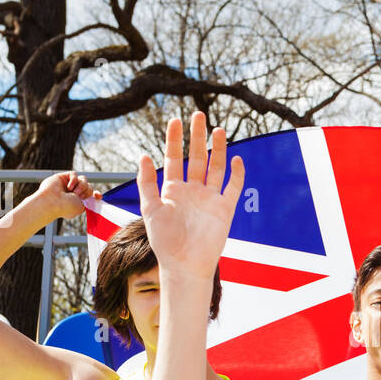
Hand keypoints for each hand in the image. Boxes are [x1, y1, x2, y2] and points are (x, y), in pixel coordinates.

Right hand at [31, 172, 98, 219]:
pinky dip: (74, 180)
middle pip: (89, 186)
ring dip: (82, 185)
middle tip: (79, 196)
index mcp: (78, 201)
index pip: (90, 195)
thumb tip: (94, 196)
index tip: (98, 196)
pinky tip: (69, 187)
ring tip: (74, 192)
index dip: (96, 194)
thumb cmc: (65, 207)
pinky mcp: (62, 177)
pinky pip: (74, 174)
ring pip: (83, 179)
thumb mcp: (81, 207)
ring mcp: (68, 184)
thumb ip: (88, 201)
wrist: (52, 203)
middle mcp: (73, 192)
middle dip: (87, 191)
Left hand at [136, 112, 244, 278]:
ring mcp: (209, 198)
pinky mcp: (225, 208)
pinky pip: (233, 186)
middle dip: (197, 137)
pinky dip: (236, 173)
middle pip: (196, 157)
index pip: (174, 158)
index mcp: (173, 190)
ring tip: (218, 130)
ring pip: (215, 167)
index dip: (174, 139)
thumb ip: (147, 183)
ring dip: (217, 149)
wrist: (185, 264)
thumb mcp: (151, 209)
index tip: (175, 120)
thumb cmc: (165, 241)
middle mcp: (192, 191)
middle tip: (198, 115)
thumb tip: (143, 156)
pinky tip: (236, 158)